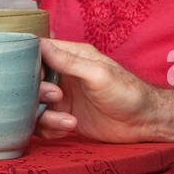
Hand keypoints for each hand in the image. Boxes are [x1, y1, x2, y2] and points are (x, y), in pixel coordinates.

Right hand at [34, 39, 163, 143]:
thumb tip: (41, 44)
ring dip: (46, 117)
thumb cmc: (127, 92)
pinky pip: (43, 124)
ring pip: (34, 105)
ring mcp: (62, 98)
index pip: (38, 51)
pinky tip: (69, 129)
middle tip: (57, 98)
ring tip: (69, 122)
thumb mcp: (97, 74)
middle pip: (30, 81)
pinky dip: (51, 129)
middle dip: (38, 93)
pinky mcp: (64, 117)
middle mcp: (63, 75)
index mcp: (70, 56)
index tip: (36, 75)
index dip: (29, 62)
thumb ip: (68, 61)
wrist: (144, 123)